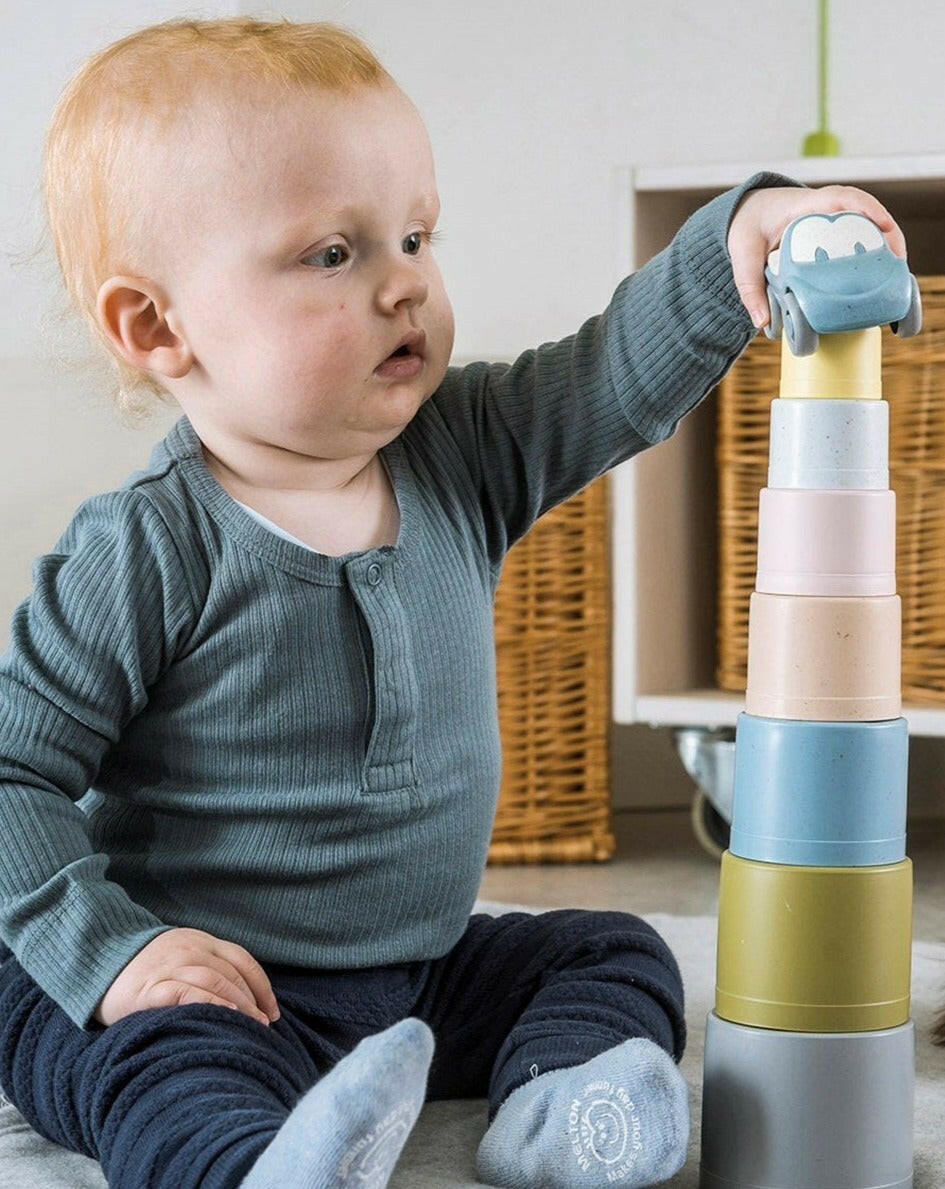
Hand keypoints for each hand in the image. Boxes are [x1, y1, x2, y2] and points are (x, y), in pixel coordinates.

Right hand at [93, 927, 280, 1026]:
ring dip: (238, 1004)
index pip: (241, 960)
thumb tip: (244, 1006)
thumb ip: (205, 971)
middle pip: (231, 972)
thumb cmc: (143, 972)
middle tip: (264, 1027)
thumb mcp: (179, 960)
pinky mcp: (151, 987)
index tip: (272, 1012)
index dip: (261, 986)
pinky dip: (209, 1003)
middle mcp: (189, 949)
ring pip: (214, 979)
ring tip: (251, 1027)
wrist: (94, 962)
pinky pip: (186, 992)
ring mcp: (170, 966)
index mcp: (200, 942)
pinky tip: (223, 1017)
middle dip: (253, 1000)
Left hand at [727, 184, 907, 328]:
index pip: (841, 198)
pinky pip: (859, 235)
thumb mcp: (742, 255)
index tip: (882, 224)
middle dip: (886, 232)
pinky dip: (873, 251)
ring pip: (867, 225)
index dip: (865, 208)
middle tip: (897, 261)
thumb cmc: (747, 228)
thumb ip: (749, 287)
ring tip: (896, 272)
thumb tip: (762, 322)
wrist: (748, 214)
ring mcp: (831, 218)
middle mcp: (823, 207)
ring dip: (885, 243)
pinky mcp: (833, 232)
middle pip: (865, 212)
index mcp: (803, 205)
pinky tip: (881, 273)